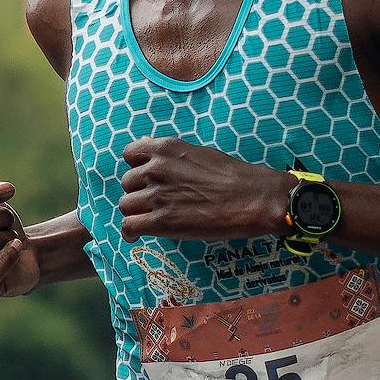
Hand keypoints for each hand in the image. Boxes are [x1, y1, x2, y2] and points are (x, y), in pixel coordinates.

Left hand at [120, 137, 281, 242]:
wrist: (253, 198)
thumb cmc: (233, 176)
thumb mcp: (199, 152)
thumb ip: (170, 154)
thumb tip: (145, 145)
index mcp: (166, 149)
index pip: (130, 154)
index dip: (137, 168)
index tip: (146, 178)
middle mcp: (155, 169)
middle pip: (127, 183)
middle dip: (139, 193)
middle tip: (158, 203)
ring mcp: (156, 196)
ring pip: (126, 205)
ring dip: (137, 212)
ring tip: (152, 219)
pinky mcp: (161, 221)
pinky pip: (129, 226)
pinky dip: (131, 232)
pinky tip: (139, 234)